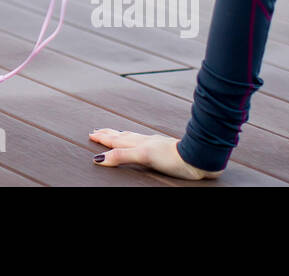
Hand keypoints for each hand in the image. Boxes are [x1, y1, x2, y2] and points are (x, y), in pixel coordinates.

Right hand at [89, 129, 223, 180]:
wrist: (196, 157)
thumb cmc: (173, 158)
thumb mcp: (143, 156)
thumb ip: (122, 155)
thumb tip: (100, 158)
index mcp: (138, 143)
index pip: (116, 140)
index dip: (103, 139)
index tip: (91, 134)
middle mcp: (145, 141)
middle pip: (122, 136)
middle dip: (108, 134)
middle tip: (96, 131)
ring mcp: (155, 143)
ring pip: (133, 137)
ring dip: (120, 135)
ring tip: (114, 133)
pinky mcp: (164, 148)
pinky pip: (143, 141)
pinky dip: (135, 139)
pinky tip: (140, 140)